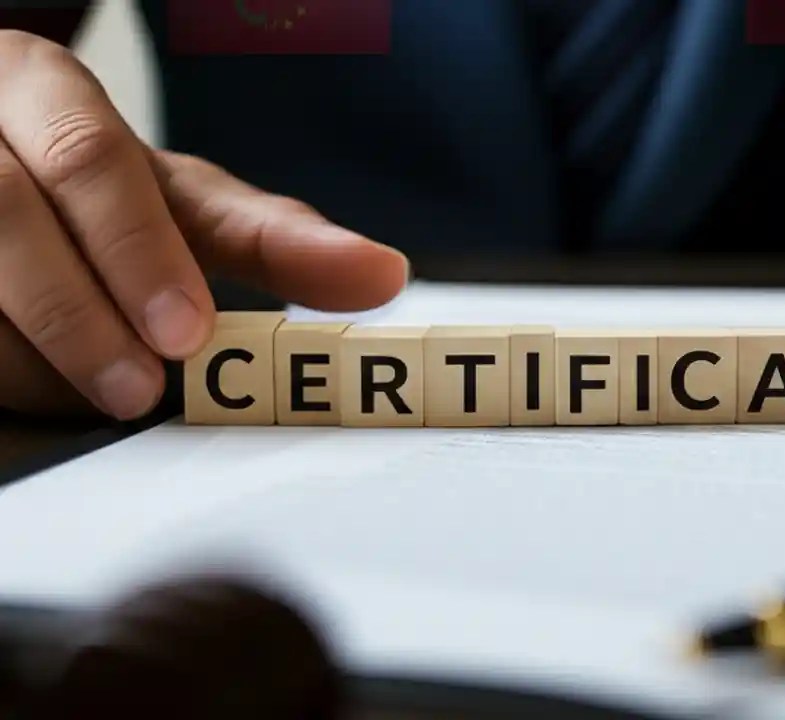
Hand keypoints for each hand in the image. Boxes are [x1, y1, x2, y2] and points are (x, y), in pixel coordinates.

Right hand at [0, 32, 407, 419]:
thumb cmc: (94, 190)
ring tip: (103, 393)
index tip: (186, 331)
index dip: (138, 250)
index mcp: (39, 86)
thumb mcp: (180, 201)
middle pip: (8, 215)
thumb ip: (274, 237)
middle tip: (144, 386)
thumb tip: (384, 274)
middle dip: (82, 315)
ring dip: (36, 356)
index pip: (91, 157)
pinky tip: (48, 386)